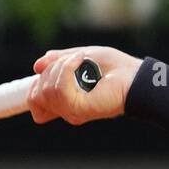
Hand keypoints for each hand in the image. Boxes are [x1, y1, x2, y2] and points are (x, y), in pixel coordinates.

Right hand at [28, 46, 143, 124]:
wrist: (136, 77)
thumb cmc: (114, 68)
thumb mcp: (81, 57)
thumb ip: (58, 61)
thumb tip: (37, 66)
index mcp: (65, 100)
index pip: (33, 102)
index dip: (33, 86)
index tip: (45, 70)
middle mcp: (65, 109)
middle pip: (35, 94)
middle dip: (49, 70)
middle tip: (73, 60)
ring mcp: (70, 111)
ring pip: (45, 90)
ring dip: (61, 67)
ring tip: (81, 60)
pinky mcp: (78, 110)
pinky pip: (58, 88)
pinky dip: (67, 69)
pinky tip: (82, 61)